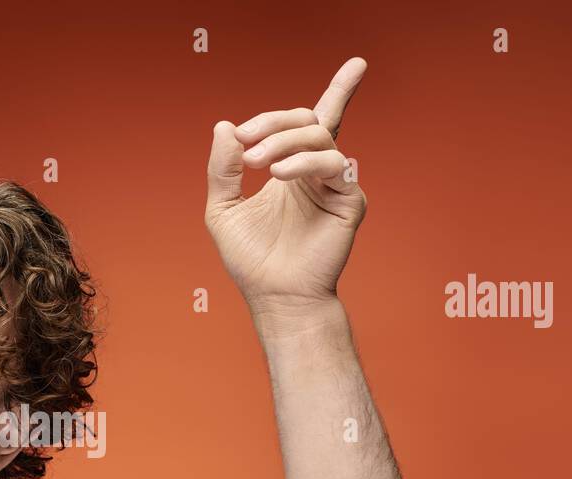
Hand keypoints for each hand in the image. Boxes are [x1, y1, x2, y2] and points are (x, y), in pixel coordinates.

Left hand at [205, 57, 367, 317]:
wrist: (274, 296)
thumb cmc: (252, 259)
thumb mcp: (223, 209)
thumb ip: (222, 169)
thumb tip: (224, 126)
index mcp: (292, 167)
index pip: (315, 119)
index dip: (341, 87)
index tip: (262, 119)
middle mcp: (316, 172)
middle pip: (308, 120)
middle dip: (273, 123)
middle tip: (245, 148)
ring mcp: (335, 185)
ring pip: (318, 137)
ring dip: (283, 142)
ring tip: (256, 164)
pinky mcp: (349, 202)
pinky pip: (333, 165)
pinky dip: (303, 163)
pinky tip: (279, 175)